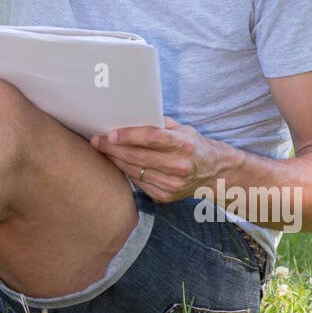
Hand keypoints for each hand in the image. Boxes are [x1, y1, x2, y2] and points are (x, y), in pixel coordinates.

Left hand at [90, 116, 223, 202]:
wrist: (214, 172)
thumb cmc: (193, 145)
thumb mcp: (182, 129)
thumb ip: (159, 124)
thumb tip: (129, 116)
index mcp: (184, 144)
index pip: (151, 138)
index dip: (128, 135)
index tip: (111, 133)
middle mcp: (179, 166)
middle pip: (137, 156)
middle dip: (112, 148)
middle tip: (97, 140)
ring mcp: (172, 184)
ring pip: (134, 171)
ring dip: (115, 160)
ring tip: (103, 150)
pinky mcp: (166, 196)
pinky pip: (138, 183)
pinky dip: (125, 172)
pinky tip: (118, 163)